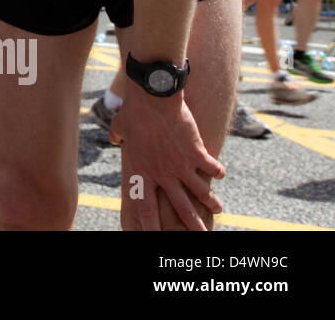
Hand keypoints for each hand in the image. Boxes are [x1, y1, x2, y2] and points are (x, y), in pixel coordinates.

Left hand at [113, 88, 224, 229]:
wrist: (154, 98)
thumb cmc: (134, 111)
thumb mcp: (119, 127)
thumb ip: (117, 137)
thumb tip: (114, 138)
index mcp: (141, 171)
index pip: (144, 207)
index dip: (149, 226)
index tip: (154, 237)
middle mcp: (163, 173)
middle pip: (181, 208)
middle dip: (193, 225)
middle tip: (201, 236)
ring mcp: (181, 165)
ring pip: (201, 193)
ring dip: (211, 202)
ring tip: (218, 209)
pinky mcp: (196, 153)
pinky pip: (211, 169)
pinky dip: (217, 172)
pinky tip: (220, 173)